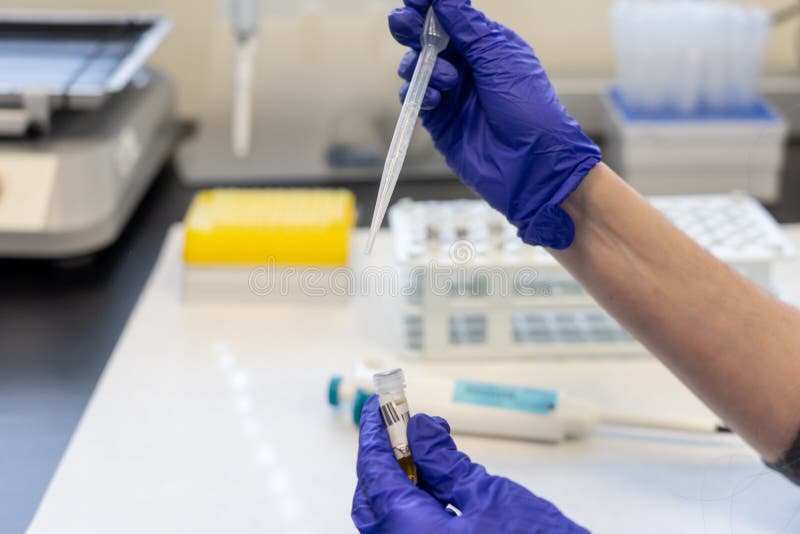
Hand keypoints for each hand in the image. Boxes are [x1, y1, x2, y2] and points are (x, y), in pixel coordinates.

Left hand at [352, 396, 588, 532]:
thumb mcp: (490, 496)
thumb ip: (446, 462)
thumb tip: (419, 429)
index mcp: (407, 532)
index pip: (374, 471)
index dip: (375, 433)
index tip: (378, 405)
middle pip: (374, 498)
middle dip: (385, 458)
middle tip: (401, 425)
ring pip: (391, 518)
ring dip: (404, 482)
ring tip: (426, 448)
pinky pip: (411, 532)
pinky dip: (418, 506)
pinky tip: (439, 482)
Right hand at [389, 0, 601, 248]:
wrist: (532, 162)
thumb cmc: (529, 107)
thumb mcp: (500, 56)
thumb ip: (467, 27)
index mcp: (485, 44)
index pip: (449, 17)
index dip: (429, 5)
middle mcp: (466, 66)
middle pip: (426, 38)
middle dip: (412, 28)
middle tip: (404, 23)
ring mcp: (451, 94)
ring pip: (416, 67)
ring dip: (422, 66)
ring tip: (447, 79)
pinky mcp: (439, 121)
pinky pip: (415, 99)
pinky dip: (420, 94)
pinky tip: (437, 100)